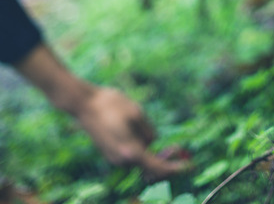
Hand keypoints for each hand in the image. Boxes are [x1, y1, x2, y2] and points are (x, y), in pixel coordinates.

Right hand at [12, 45, 188, 178]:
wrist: (83, 104)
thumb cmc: (110, 105)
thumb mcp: (137, 113)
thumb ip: (149, 132)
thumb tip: (152, 143)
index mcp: (131, 151)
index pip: (158, 167)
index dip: (175, 169)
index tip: (190, 166)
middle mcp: (122, 160)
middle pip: (150, 169)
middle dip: (165, 162)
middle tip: (179, 151)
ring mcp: (115, 158)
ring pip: (141, 161)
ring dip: (153, 155)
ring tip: (159, 141)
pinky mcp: (111, 153)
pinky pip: (132, 156)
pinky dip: (142, 152)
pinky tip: (144, 138)